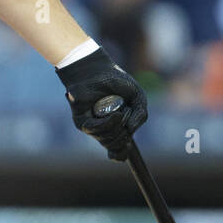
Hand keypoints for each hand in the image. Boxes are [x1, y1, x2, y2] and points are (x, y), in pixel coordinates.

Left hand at [56, 45, 146, 160]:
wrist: (97, 69)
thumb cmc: (116, 82)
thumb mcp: (137, 97)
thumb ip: (141, 115)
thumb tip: (131, 131)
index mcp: (114, 128)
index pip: (117, 151)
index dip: (121, 153)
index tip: (127, 149)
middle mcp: (102, 130)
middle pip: (115, 146)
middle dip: (125, 136)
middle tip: (126, 117)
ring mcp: (91, 126)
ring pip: (106, 140)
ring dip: (117, 128)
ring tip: (120, 112)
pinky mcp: (81, 120)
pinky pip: (95, 130)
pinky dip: (107, 124)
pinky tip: (115, 115)